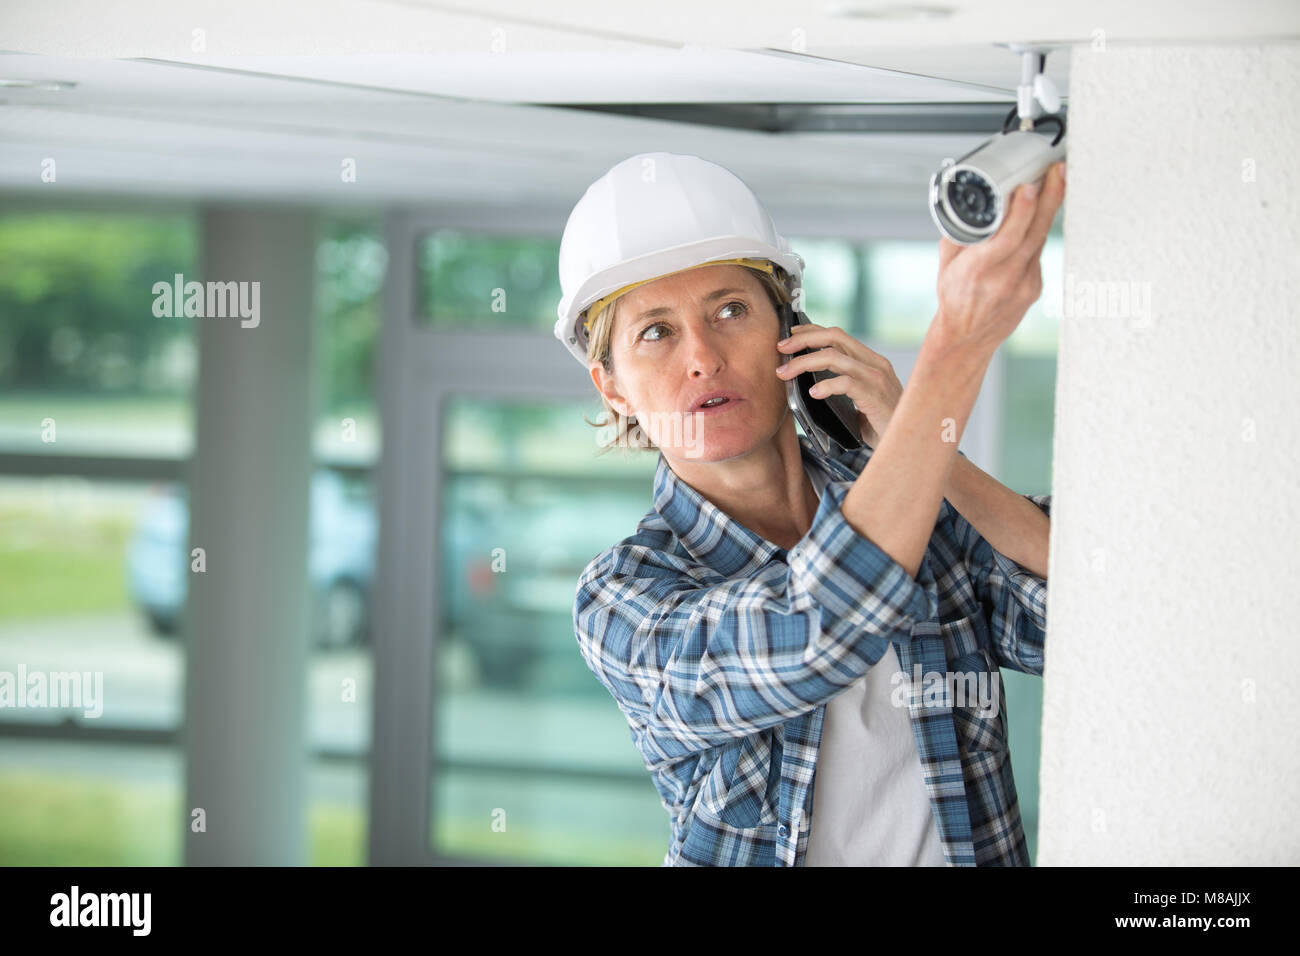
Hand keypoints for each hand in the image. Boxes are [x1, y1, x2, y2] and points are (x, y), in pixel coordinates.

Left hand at [775, 322, 902, 446]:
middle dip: (803, 340)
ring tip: (785, 373)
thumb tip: (807, 381)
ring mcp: (876, 378)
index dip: (812, 331)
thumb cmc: (880, 422)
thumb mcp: (861, 396)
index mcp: (870, 360)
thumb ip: (842, 383)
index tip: (790, 335)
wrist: (907, 442)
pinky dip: (826, 386)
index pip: (838, 335)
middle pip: (834, 338)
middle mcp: (874, 364)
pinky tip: (812, 394)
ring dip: (804, 363)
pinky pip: (846, 383)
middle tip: (780, 348)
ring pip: (834, 357)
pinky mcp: (875, 396)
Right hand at [933, 160, 1065, 354]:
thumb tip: (971, 206)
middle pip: (1034, 233)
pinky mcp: (1035, 286)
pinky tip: (1034, 220)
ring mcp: (1024, 284)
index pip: (1006, 238)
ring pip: (1040, 239)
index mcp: (977, 271)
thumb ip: (960, 234)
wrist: (967, 337)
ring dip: (1048, 209)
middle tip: (1058, 171)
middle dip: (1050, 198)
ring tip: (1054, 182)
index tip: (1030, 187)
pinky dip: (1036, 233)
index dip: (1022, 212)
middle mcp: (1004, 278)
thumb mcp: (946, 265)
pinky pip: (1038, 252)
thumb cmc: (955, 300)